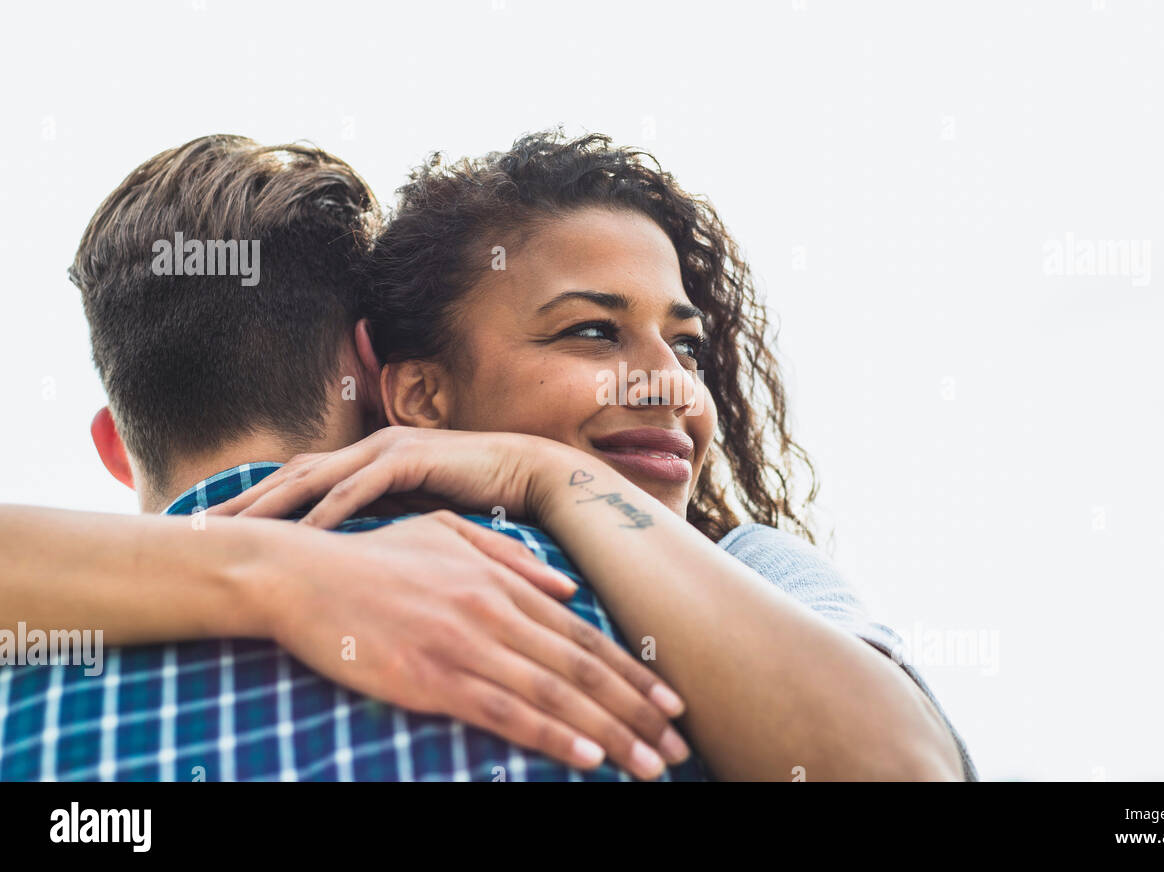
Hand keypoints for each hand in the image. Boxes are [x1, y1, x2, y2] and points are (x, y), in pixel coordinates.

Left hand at [209, 427, 567, 526]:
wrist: (531, 476)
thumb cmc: (477, 502)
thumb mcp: (414, 516)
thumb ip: (380, 526)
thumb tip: (346, 560)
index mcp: (364, 459)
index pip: (295, 482)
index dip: (252, 505)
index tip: (213, 533)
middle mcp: (367, 447)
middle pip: (289, 476)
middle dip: (242, 504)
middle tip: (194, 532)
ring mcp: (387, 449)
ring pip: (313, 479)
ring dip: (270, 507)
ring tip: (231, 536)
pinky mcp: (410, 459)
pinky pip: (358, 490)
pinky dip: (328, 513)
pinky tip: (300, 537)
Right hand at [249, 511, 689, 779]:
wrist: (301, 574)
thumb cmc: (373, 557)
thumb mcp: (448, 535)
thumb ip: (511, 557)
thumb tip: (566, 586)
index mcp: (503, 582)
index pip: (584, 635)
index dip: (633, 674)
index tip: (671, 704)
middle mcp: (496, 613)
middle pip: (583, 670)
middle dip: (637, 714)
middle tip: (678, 747)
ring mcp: (466, 646)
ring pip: (554, 696)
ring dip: (609, 735)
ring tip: (650, 767)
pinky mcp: (432, 678)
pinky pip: (504, 713)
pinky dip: (551, 737)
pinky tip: (586, 759)